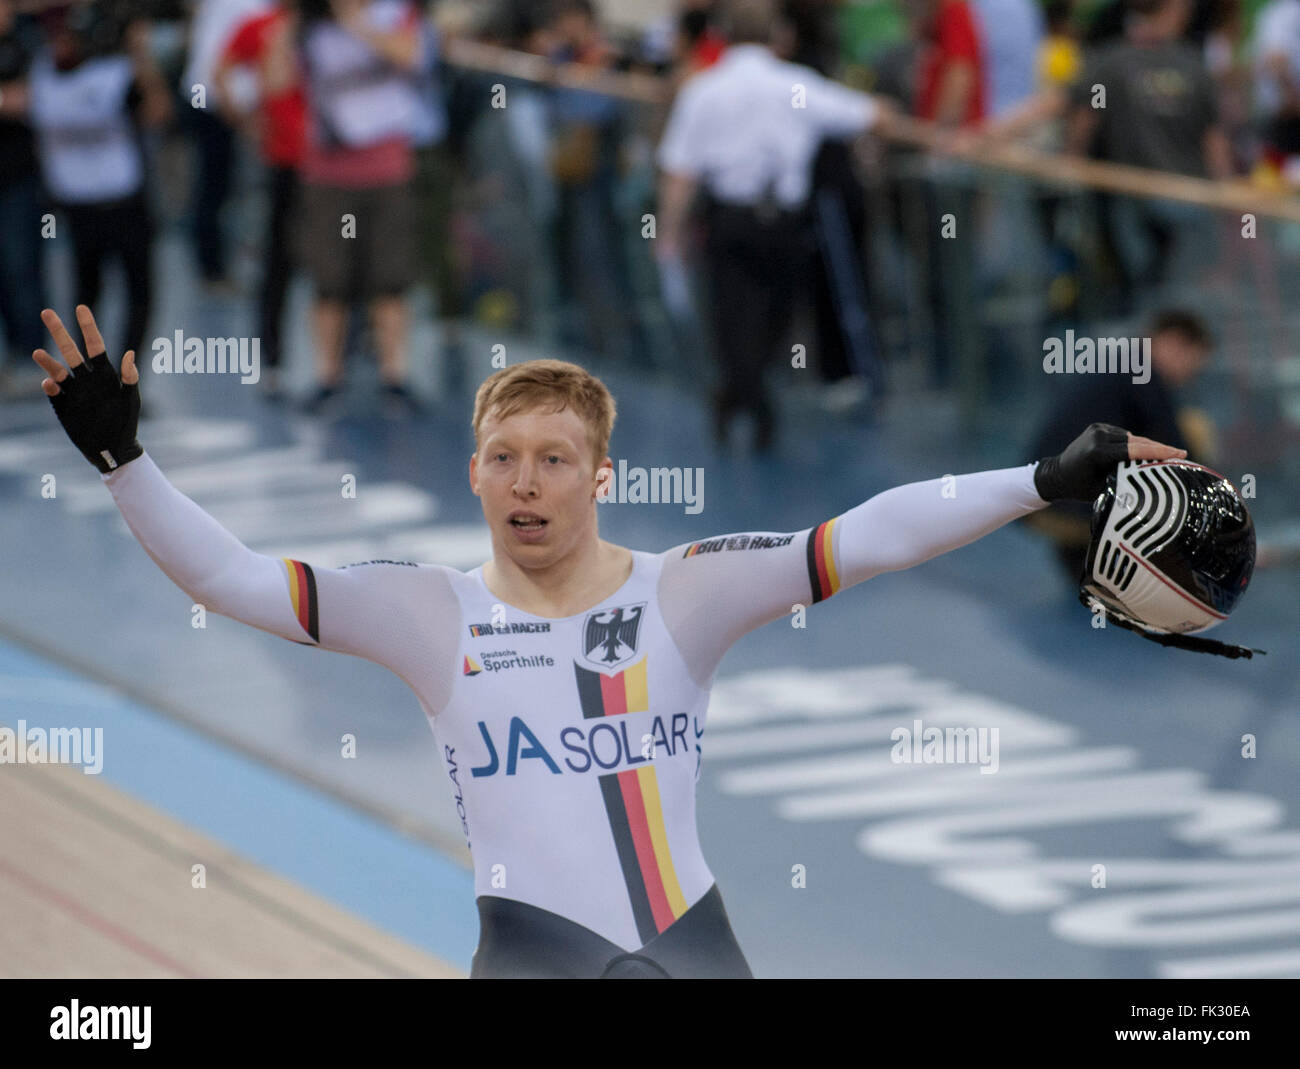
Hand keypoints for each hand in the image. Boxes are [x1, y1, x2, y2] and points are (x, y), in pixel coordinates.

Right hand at [32, 305, 142, 473]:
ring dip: (47, 362)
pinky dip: (50, 387)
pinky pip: (54, 393)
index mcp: (105, 374)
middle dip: (59, 332)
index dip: (88, 327)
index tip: (81, 308)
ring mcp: (73, 391)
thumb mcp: (131, 399)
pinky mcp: (62, 406)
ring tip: (38, 353)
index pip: (95, 346)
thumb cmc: (127, 423)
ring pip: (57, 370)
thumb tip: (129, 353)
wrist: (114, 449)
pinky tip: (49, 383)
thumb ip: (130, 377)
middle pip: (70, 351)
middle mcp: (86, 379)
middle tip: (47, 312)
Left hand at [1033, 422, 1186, 502]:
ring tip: (1165, 457)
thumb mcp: (1104, 489)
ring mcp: (1098, 428)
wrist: (1056, 474)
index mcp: (1097, 451)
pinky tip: (1139, 455)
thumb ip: (1125, 480)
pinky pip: (1123, 436)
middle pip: (1137, 442)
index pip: (1134, 451)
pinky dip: (1132, 444)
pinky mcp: (1098, 426)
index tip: (1179, 453)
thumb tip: (1152, 478)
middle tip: (1181, 454)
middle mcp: (1098, 435)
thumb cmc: (1079, 487)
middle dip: (1159, 448)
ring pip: (1132, 438)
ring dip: (1146, 447)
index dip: (1159, 453)